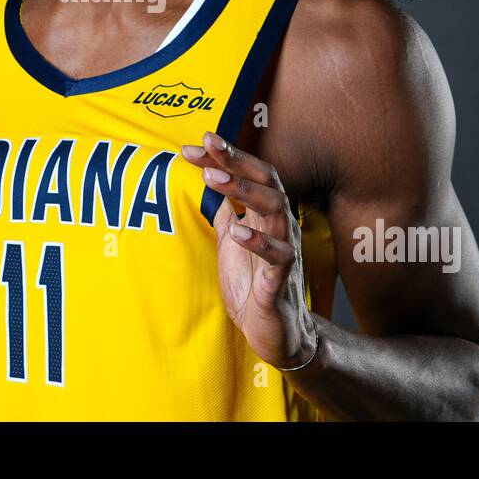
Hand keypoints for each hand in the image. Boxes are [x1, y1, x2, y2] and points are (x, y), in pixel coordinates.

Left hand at [181, 131, 316, 369]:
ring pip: (277, 210)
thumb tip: (210, 175)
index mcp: (266, 214)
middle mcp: (280, 224)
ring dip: (245, 191)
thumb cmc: (254, 283)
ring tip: (216, 179)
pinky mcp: (283, 279)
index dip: (224, 157)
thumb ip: (225, 210)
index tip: (193, 146)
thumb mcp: (232, 241)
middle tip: (209, 146)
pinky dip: (259, 241)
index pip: (250, 174)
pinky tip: (238, 231)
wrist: (276, 332)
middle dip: (237, 161)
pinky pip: (279, 255)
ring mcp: (286, 249)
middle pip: (266, 181)